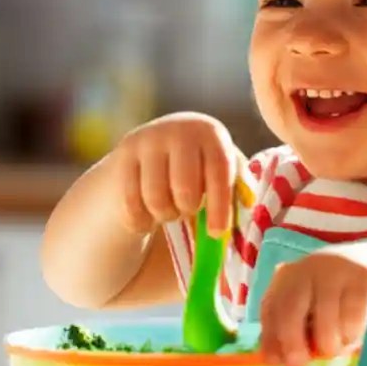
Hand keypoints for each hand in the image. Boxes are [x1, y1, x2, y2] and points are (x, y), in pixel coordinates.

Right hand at [112, 112, 240, 234]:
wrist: (160, 142)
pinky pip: (131, 203)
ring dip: (164, 215)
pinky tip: (147, 217)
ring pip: (156, 199)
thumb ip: (237, 193)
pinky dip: (140, 221)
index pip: (218, 172)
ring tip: (169, 210)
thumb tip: (243, 220)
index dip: (220, 206)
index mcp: (211, 134)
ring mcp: (148, 140)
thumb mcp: (223, 171)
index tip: (217, 234)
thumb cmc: (201, 166)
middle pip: (184, 189)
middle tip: (187, 211)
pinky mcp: (124, 154)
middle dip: (187, 209)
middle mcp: (179, 131)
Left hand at [259, 241, 366, 365]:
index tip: (276, 363)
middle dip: (292, 342)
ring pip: (326, 318)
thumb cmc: (332, 296)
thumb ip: (288, 332)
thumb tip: (273, 360)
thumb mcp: (307, 308)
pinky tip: (352, 335)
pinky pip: (354, 317)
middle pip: (291, 307)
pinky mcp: (364, 278)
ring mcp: (336, 271)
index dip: (271, 337)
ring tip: (336, 348)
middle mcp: (308, 269)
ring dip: (330, 345)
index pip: (271, 308)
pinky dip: (351, 336)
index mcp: (288, 278)